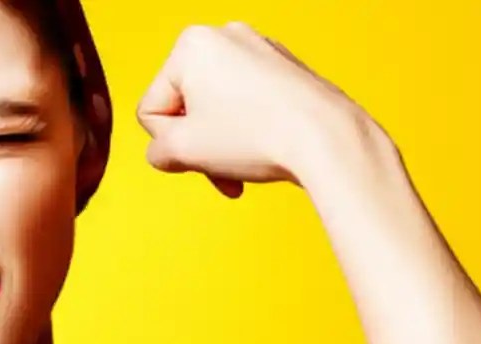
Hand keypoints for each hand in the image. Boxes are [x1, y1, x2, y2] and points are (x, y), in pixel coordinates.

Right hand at [137, 22, 388, 196]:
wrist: (327, 139)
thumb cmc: (256, 137)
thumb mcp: (184, 151)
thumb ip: (157, 151)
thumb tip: (165, 151)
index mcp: (191, 45)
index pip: (152, 109)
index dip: (170, 144)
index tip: (197, 157)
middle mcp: (224, 36)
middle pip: (188, 107)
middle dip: (200, 145)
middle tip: (219, 170)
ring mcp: (259, 49)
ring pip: (219, 109)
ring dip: (223, 144)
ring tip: (244, 166)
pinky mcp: (284, 68)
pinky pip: (248, 104)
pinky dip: (249, 131)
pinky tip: (264, 152)